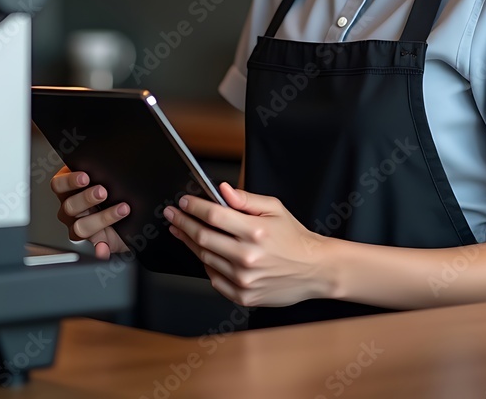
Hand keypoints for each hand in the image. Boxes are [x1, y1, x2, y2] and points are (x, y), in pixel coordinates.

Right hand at [50, 165, 129, 259]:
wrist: (135, 212)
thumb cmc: (119, 187)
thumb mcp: (113, 174)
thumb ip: (109, 167)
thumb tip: (112, 155)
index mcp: (72, 188)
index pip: (59, 184)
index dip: (69, 181)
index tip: (85, 177)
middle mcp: (72, 209)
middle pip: (69, 206)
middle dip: (86, 198)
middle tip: (103, 192)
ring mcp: (81, 226)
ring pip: (80, 227)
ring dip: (102, 218)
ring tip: (122, 209)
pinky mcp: (95, 241)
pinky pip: (93, 249)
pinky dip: (99, 250)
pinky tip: (105, 248)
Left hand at [164, 183, 333, 307]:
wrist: (313, 270)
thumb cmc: (294, 238)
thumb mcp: (276, 209)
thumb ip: (246, 200)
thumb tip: (223, 191)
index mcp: (256, 231)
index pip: (214, 216)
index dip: (194, 207)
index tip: (183, 202)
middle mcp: (247, 256)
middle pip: (203, 237)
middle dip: (183, 223)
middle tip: (172, 215)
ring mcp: (243, 279)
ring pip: (205, 257)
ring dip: (189, 242)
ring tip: (181, 230)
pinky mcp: (242, 296)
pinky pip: (213, 278)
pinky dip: (206, 264)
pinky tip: (204, 252)